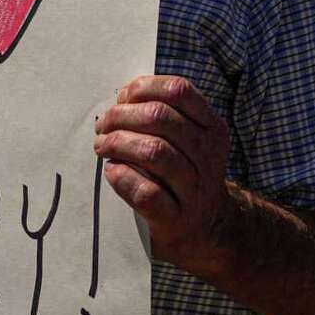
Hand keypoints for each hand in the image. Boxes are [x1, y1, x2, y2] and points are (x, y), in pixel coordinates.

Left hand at [95, 75, 234, 273]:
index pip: (179, 90)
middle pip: (160, 117)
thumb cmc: (186, 173)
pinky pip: (146, 191)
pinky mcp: (175, 218)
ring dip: (118, 143)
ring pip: (153, 151)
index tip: (123, 97)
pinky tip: (112, 172)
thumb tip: (123, 95)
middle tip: (103, 126)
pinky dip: (123, 177)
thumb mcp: (190, 139)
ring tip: (102, 146)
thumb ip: (163, 113)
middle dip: (121, 116)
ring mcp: (195, 187)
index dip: (145, 87)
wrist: (208, 227)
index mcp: (212, 127)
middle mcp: (208, 154)